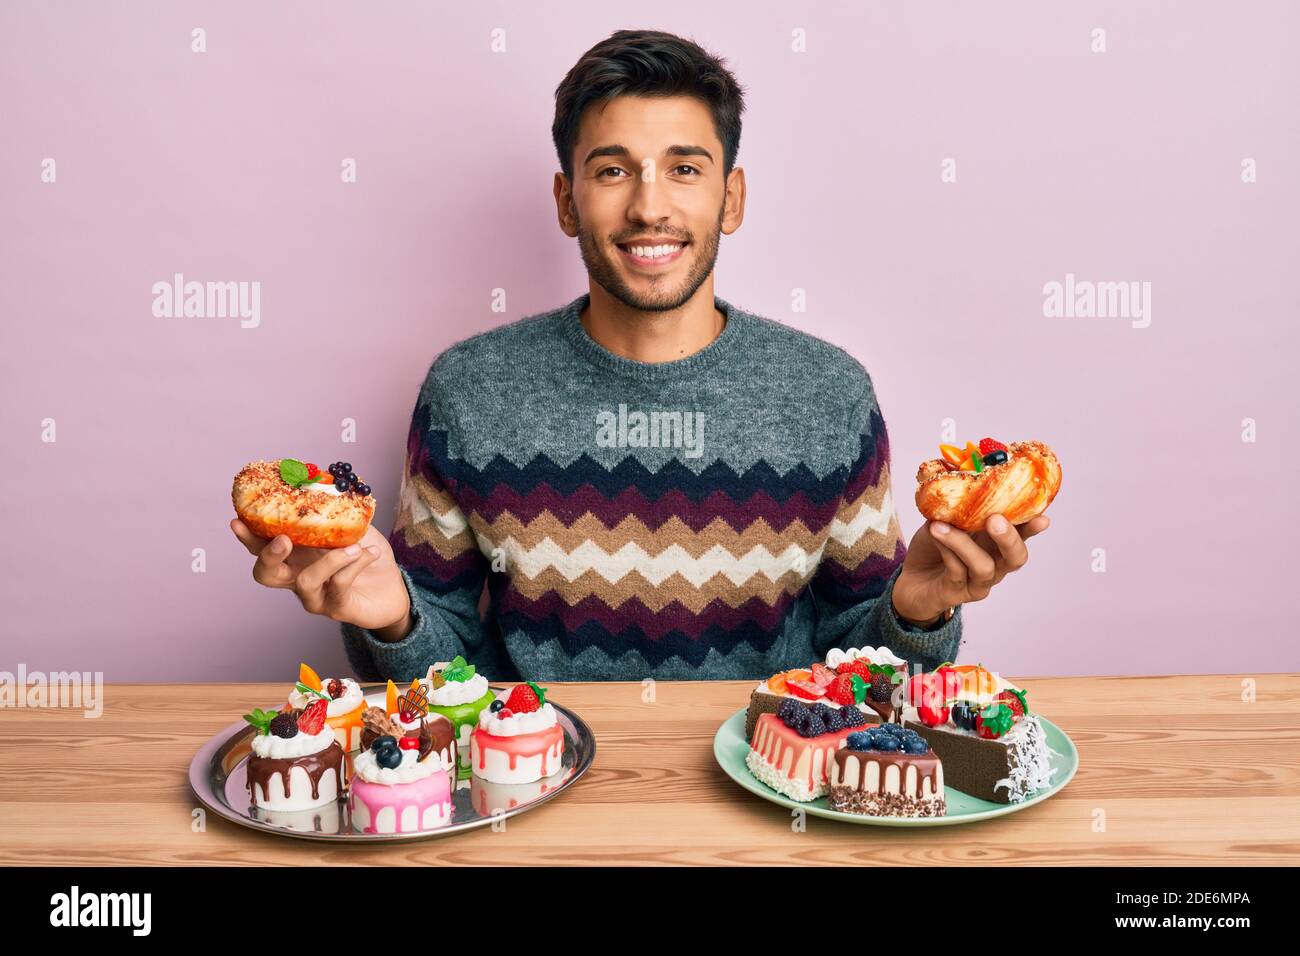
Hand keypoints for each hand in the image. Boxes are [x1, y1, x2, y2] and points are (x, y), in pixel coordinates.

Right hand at [230, 520, 411, 635]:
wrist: (394, 587)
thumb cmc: (366, 554)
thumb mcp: (352, 526)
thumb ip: (337, 510)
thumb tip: (328, 480)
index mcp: (295, 555)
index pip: (261, 547)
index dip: (247, 536)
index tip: (237, 519)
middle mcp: (298, 577)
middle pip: (265, 574)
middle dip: (269, 555)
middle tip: (284, 539)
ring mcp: (315, 596)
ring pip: (305, 581)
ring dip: (330, 560)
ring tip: (355, 547)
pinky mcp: (336, 608)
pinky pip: (338, 585)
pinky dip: (354, 565)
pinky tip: (369, 553)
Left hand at [891, 513, 1050, 624]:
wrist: (909, 579)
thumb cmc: (933, 545)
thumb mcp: (945, 519)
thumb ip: (957, 506)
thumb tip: (960, 479)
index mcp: (996, 543)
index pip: (1023, 535)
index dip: (1033, 527)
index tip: (1042, 517)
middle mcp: (995, 565)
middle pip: (1016, 558)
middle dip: (1009, 538)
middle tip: (995, 520)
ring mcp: (977, 583)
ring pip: (984, 567)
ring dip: (963, 544)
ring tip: (940, 526)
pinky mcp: (956, 594)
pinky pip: (956, 572)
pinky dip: (945, 550)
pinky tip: (934, 534)